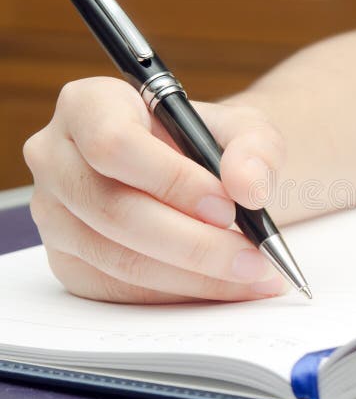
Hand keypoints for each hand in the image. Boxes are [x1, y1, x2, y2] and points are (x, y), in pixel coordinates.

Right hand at [23, 77, 288, 302]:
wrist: (207, 179)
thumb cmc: (217, 146)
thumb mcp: (248, 131)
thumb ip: (255, 150)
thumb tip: (247, 187)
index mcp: (89, 106)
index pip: (113, 144)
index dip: (171, 180)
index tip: (227, 206)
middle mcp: (58, 158)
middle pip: (114, 210)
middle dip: (194, 242)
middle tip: (254, 255)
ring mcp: (56, 215)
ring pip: (120, 259)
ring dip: (197, 276)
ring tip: (256, 274)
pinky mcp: (71, 263)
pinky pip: (122, 290)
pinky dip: (183, 293)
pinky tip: (229, 287)